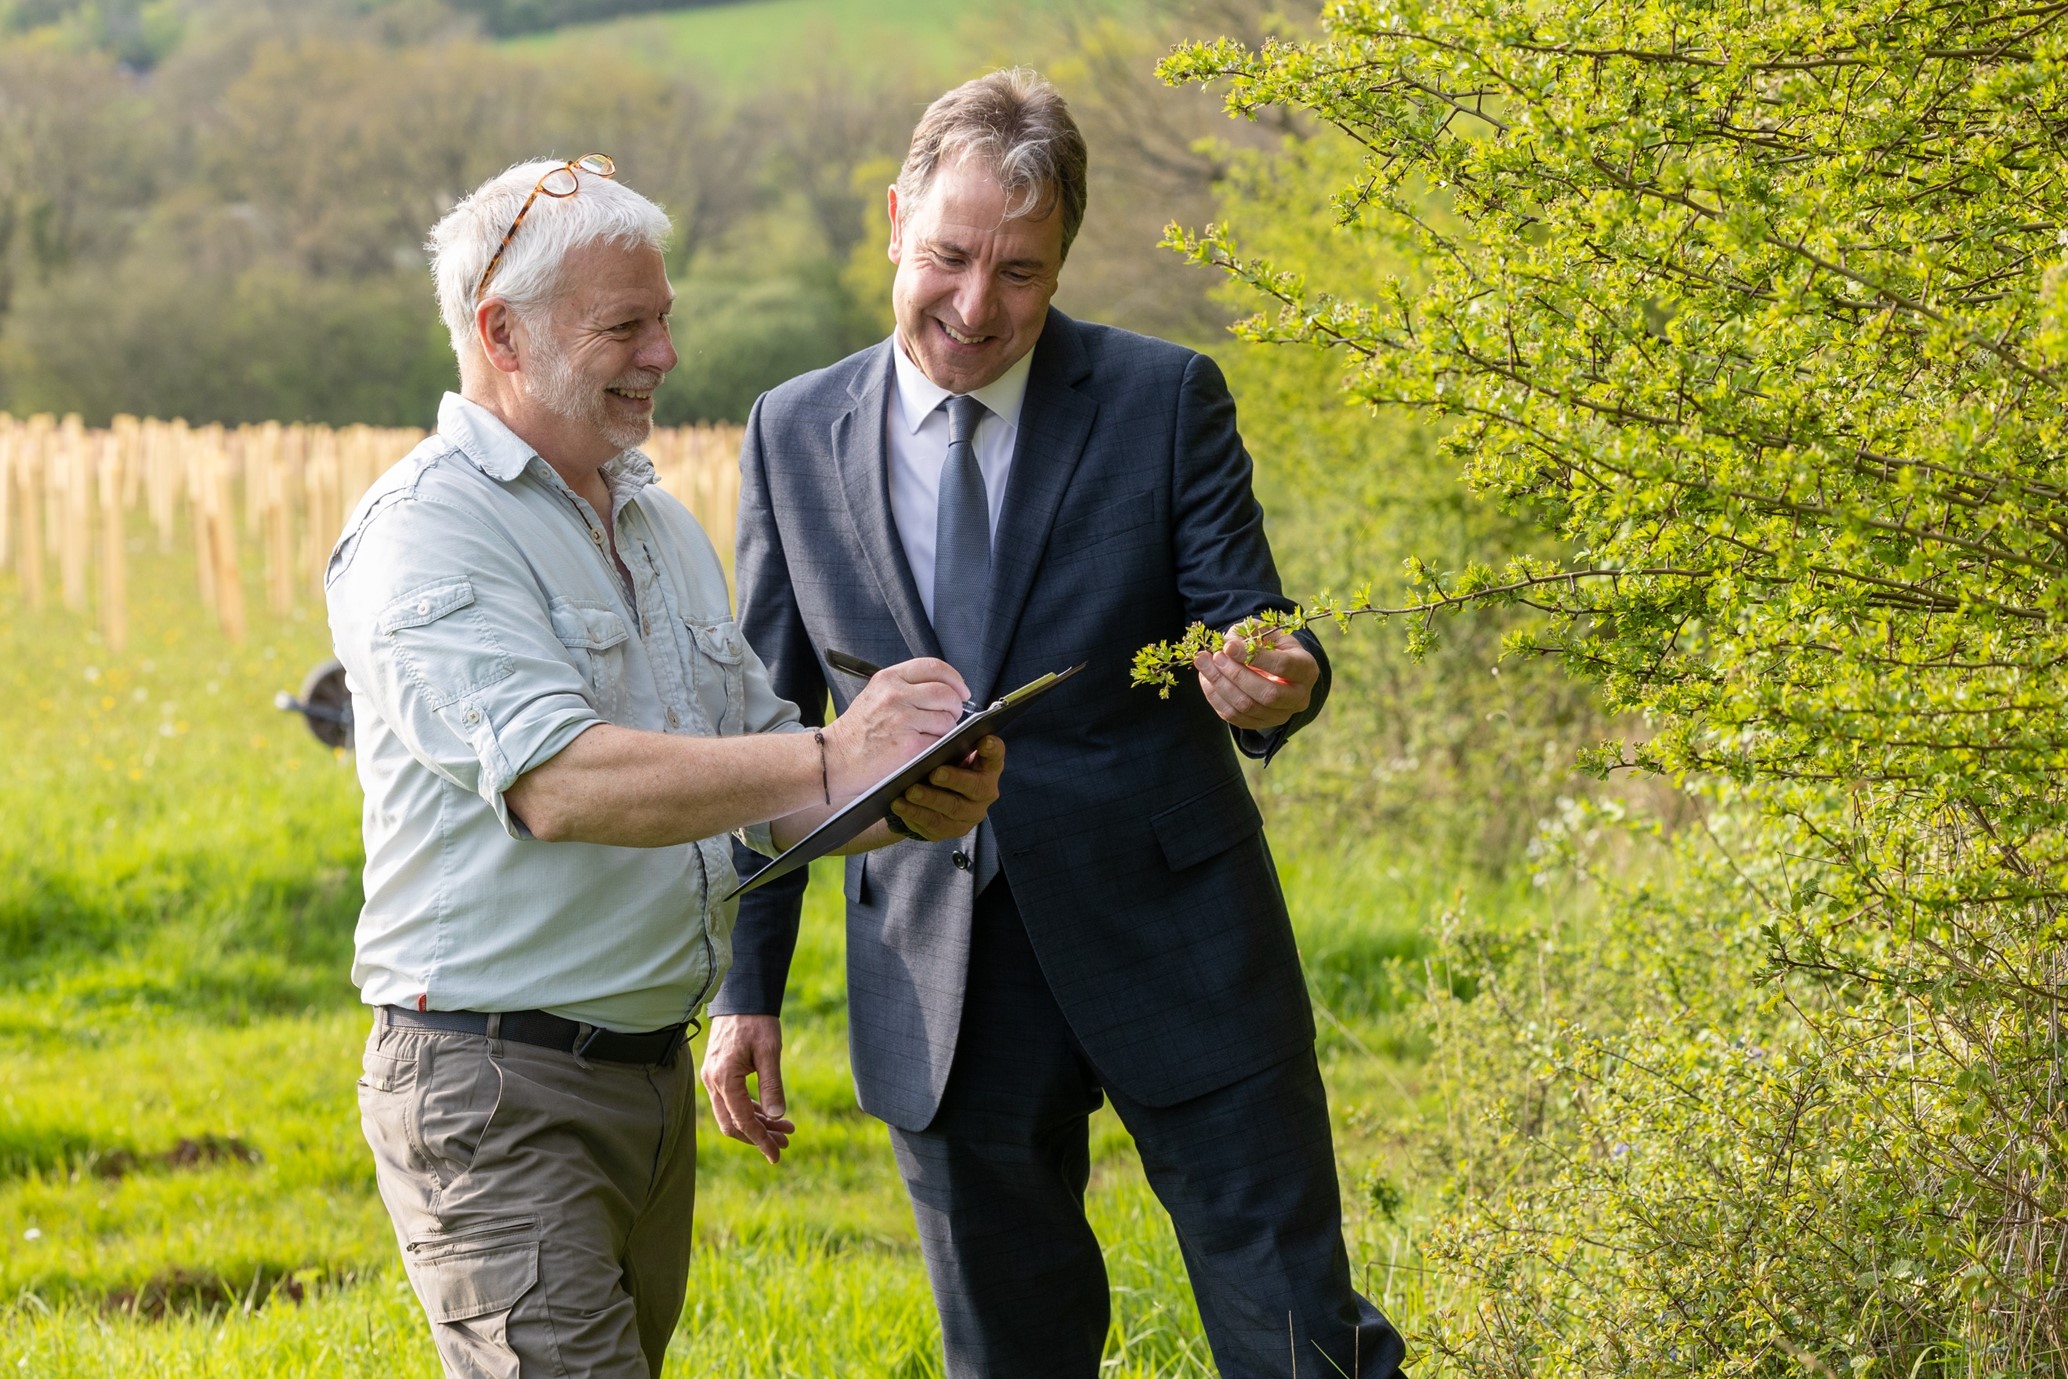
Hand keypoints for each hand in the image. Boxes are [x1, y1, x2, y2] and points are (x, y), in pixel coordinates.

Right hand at [700, 1014, 794, 1164]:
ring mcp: (713, 1078)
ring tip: (785, 1130)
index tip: (777, 1155)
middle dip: (759, 1137)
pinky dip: (750, 1110)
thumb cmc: (757, 1021)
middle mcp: (713, 1082)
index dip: (760, 1140)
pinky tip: (769, 1114)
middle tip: (786, 1141)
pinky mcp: (718, 1074)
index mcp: (724, 1078)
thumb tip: (776, 1117)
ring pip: (732, 1114)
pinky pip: (731, 1101)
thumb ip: (772, 1085)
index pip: (742, 1121)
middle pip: (733, 1124)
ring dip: (757, 1125)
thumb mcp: (770, 1052)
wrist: (742, 999)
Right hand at [821, 657, 966, 799]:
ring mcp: (903, 719)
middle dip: (955, 706)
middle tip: (950, 715)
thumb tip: (945, 688)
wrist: (836, 759)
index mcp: (889, 678)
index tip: (961, 690)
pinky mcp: (909, 745)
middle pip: (946, 693)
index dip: (955, 679)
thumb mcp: (876, 695)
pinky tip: (923, 747)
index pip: (934, 667)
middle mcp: (896, 695)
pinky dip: (938, 745)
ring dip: (947, 728)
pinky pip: (940, 740)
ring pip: (947, 718)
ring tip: (930, 734)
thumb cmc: (858, 731)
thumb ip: (907, 686)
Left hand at [889, 735, 1003, 841]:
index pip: (995, 755)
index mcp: (986, 766)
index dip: (992, 749)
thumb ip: (948, 741)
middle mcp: (985, 791)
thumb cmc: (941, 764)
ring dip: (930, 799)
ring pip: (952, 808)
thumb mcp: (947, 752)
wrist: (929, 795)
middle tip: (934, 773)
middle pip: (976, 786)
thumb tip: (941, 727)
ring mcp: (970, 813)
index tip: (984, 740)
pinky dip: (915, 814)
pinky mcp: (953, 829)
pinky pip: (934, 824)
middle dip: (955, 779)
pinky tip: (900, 805)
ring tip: (909, 791)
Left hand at [1194, 627, 1316, 730]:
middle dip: (1236, 674)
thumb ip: (1250, 634)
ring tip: (1204, 663)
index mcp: (1306, 669)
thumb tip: (1229, 646)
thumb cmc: (1271, 646)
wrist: (1276, 670)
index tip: (1229, 647)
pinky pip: (1234, 717)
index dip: (1255, 657)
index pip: (1283, 666)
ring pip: (1248, 707)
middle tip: (1216, 656)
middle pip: (1267, 694)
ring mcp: (1281, 715)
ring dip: (1220, 685)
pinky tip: (1206, 678)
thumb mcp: (1266, 632)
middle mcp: (1299, 697)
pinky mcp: (1261, 724)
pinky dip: (1215, 697)